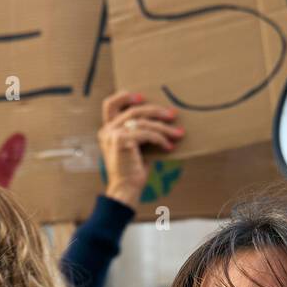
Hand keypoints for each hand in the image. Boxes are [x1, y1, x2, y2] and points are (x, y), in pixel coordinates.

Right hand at [98, 90, 184, 209]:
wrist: (126, 189)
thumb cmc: (133, 170)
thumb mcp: (136, 146)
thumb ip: (139, 131)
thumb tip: (162, 117)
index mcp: (107, 130)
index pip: (110, 104)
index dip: (125, 96)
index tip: (142, 97)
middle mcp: (107, 130)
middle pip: (134, 111)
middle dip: (156, 111)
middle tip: (172, 114)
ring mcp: (113, 135)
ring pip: (143, 122)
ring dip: (164, 128)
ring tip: (178, 133)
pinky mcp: (121, 141)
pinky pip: (146, 133)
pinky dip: (160, 139)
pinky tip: (169, 146)